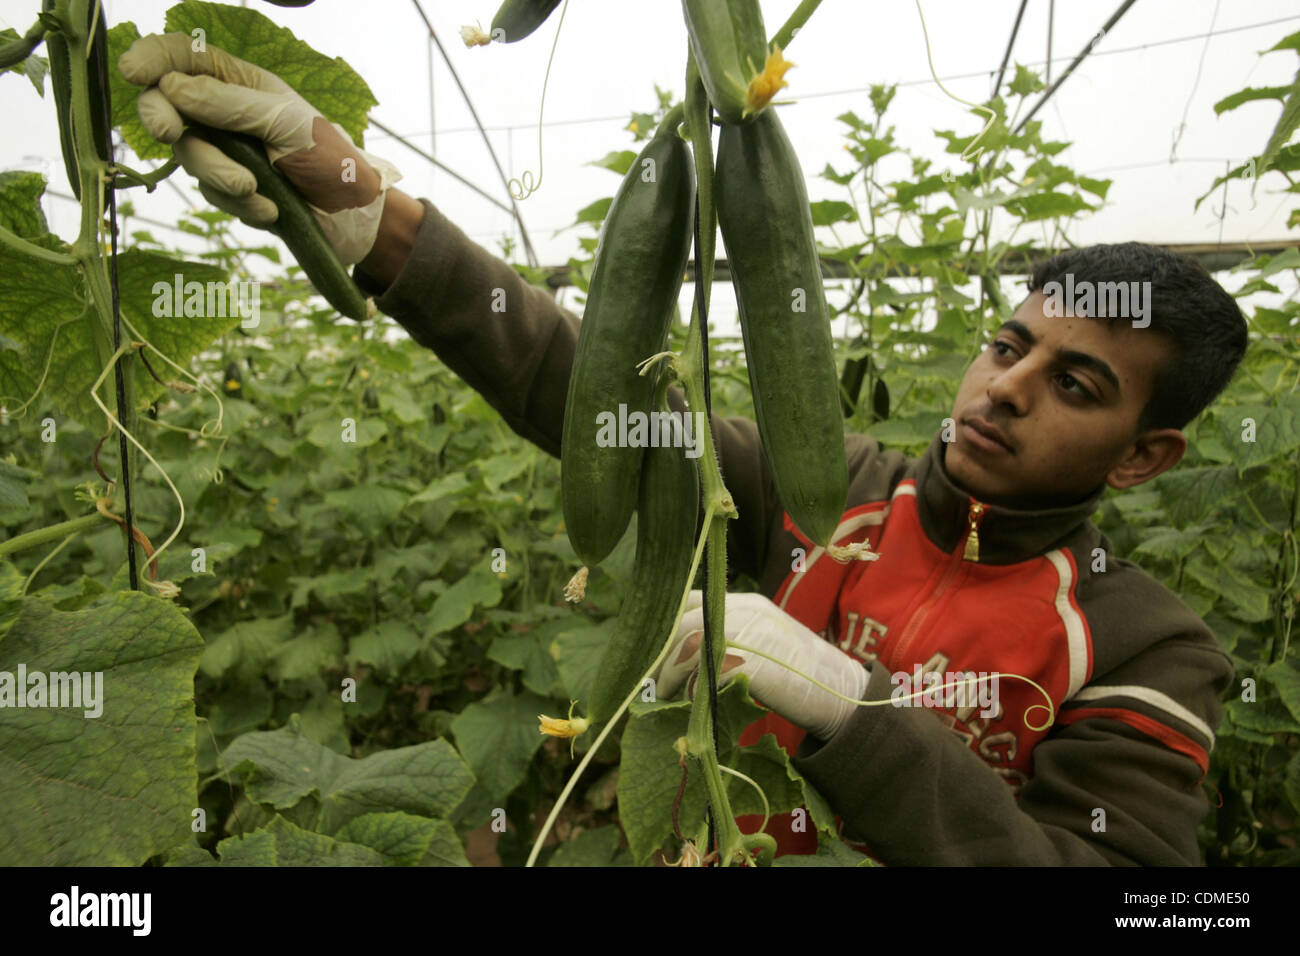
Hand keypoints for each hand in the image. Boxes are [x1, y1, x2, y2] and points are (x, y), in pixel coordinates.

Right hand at [118, 33, 401, 264]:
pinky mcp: (231, 192)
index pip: (180, 57)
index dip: (152, 59)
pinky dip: (242, 204)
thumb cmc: (329, 155)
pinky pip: (214, 196)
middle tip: (168, 133)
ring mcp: (224, 153)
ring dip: (217, 174)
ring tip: (253, 187)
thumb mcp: (284, 122)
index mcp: (237, 82)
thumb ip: (229, 105)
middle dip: (161, 118)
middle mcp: (222, 113)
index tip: (134, 74)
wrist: (355, 215)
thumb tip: (171, 88)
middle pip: (166, 106)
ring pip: (189, 157)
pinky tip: (273, 208)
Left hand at [656, 591, 868, 740]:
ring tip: (663, 694)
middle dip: (661, 653)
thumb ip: (729, 641)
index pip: (693, 600)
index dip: (667, 624)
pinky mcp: (751, 661)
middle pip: (683, 622)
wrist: (841, 693)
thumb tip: (680, 659)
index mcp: (748, 604)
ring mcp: (749, 633)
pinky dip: (689, 689)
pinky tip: (687, 703)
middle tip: (651, 680)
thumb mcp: (764, 645)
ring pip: (687, 643)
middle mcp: (745, 611)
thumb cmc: (801, 677)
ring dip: (668, 673)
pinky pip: (704, 670)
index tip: (654, 651)